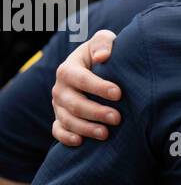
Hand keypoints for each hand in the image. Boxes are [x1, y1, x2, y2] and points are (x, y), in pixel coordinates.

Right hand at [51, 29, 121, 145]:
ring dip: (85, 128)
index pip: (81, 79)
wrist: (95, 70)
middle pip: (74, 103)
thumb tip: (103, 56)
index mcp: (68, 69)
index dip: (99, 87)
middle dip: (96, 112)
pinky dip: (66, 137)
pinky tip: (80, 142)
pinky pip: (58, 131)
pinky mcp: (60, 119)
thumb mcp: (104, 41)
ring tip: (105, 134)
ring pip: (67, 120)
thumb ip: (103, 42)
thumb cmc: (103, 55)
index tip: (118, 93)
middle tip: (117, 118)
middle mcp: (60, 88)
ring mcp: (59, 105)